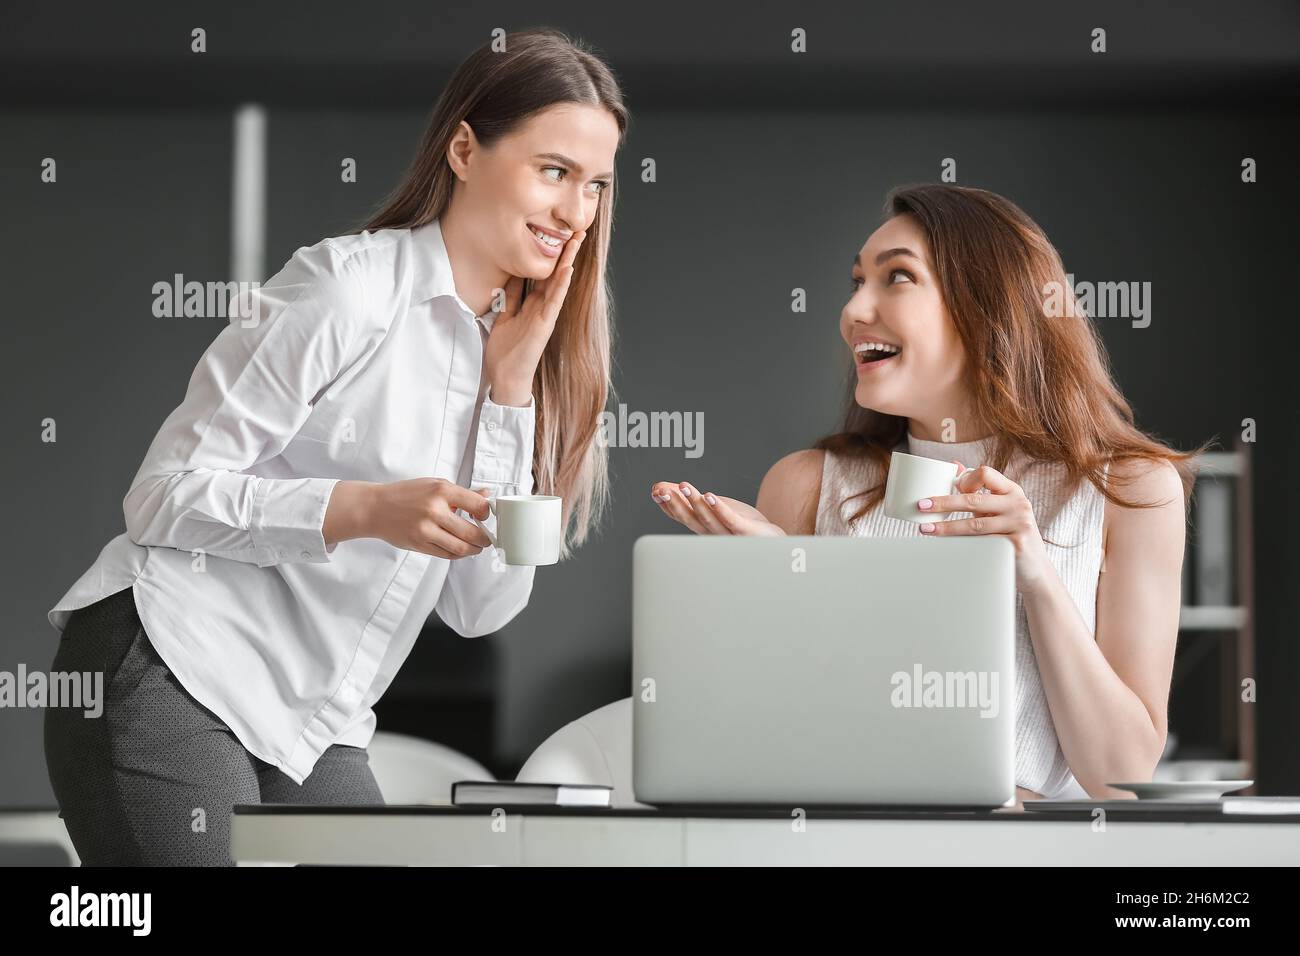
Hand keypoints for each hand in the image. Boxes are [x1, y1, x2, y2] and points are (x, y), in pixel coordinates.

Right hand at [368, 478, 493, 559]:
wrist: (375, 508)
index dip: (487, 513)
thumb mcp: (434, 485)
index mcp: (441, 490)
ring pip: (460, 548)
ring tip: (476, 546)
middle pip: (472, 533)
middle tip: (486, 539)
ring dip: (473, 550)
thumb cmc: (406, 495)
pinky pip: (446, 554)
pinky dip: (458, 554)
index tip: (485, 516)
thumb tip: (487, 494)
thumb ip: (462, 493)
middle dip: (484, 539)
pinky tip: (460, 549)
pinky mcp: (419, 544)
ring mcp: (426, 530)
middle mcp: (434, 510)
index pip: (478, 505)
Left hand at [484, 230, 586, 404]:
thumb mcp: (505, 316)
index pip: (545, 274)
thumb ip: (511, 298)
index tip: (558, 234)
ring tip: (577, 240)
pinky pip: (554, 301)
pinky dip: (561, 284)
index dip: (552, 254)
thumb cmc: (506, 352)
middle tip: (577, 229)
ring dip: (569, 260)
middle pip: (556, 273)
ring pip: (559, 283)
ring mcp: (546, 315)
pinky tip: (567, 269)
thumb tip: (512, 276)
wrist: (506, 377)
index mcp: (533, 305)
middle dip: (566, 251)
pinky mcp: (544, 325)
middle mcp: (543, 308)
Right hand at [650, 481, 785, 535]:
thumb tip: (660, 486)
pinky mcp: (745, 531)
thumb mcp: (711, 505)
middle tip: (662, 491)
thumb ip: (689, 497)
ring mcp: (727, 533)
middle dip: (676, 504)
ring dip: (694, 503)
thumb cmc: (738, 523)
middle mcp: (711, 533)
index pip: (681, 516)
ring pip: (707, 518)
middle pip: (690, 518)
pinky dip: (719, 509)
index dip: (667, 505)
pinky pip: (729, 520)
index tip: (655, 492)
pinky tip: (710, 496)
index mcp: (702, 527)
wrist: (769, 540)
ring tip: (684, 486)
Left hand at [915, 462, 1053, 592]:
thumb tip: (954, 465)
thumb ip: (980, 489)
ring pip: (974, 524)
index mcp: (1012, 490)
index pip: (985, 473)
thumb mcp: (999, 508)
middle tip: (921, 506)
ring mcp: (1019, 524)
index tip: (950, 489)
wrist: (1036, 569)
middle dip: (943, 502)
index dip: (964, 480)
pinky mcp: (1016, 544)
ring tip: (925, 529)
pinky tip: (945, 546)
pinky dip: (960, 544)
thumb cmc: (1011, 534)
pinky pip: (981, 543)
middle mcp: (1018, 504)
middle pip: (973, 499)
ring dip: (946, 527)